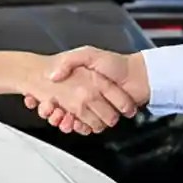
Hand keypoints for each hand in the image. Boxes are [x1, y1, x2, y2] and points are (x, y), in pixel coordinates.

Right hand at [23, 59, 137, 134]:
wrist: (138, 76)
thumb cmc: (116, 64)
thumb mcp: (89, 55)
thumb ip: (70, 61)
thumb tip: (53, 75)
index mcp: (80, 81)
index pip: (57, 94)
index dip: (49, 100)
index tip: (44, 102)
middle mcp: (85, 94)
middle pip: (62, 108)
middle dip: (55, 112)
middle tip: (50, 110)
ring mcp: (92, 106)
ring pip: (72, 119)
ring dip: (64, 121)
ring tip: (60, 116)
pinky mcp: (101, 117)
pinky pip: (86, 126)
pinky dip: (79, 127)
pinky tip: (72, 122)